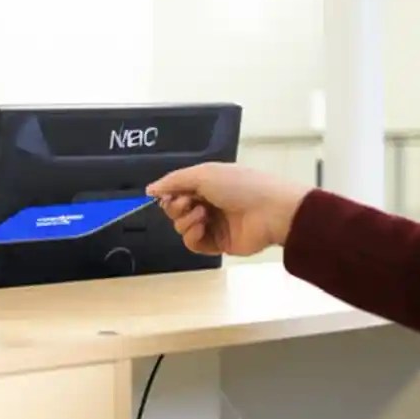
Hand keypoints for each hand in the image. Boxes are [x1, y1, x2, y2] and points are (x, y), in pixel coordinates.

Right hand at [146, 163, 311, 256]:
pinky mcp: (218, 244)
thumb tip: (149, 189)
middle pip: (174, 210)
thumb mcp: (203, 174)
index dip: (169, 194)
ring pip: (181, 227)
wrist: (270, 211)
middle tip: (188, 203)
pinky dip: (192, 236)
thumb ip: (173, 181)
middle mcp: (207, 203)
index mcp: (206, 183)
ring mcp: (212, 224)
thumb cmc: (239, 186)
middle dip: (175, 207)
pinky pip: (194, 244)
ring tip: (202, 215)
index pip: (175, 191)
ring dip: (186, 221)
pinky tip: (202, 228)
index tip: (170, 195)